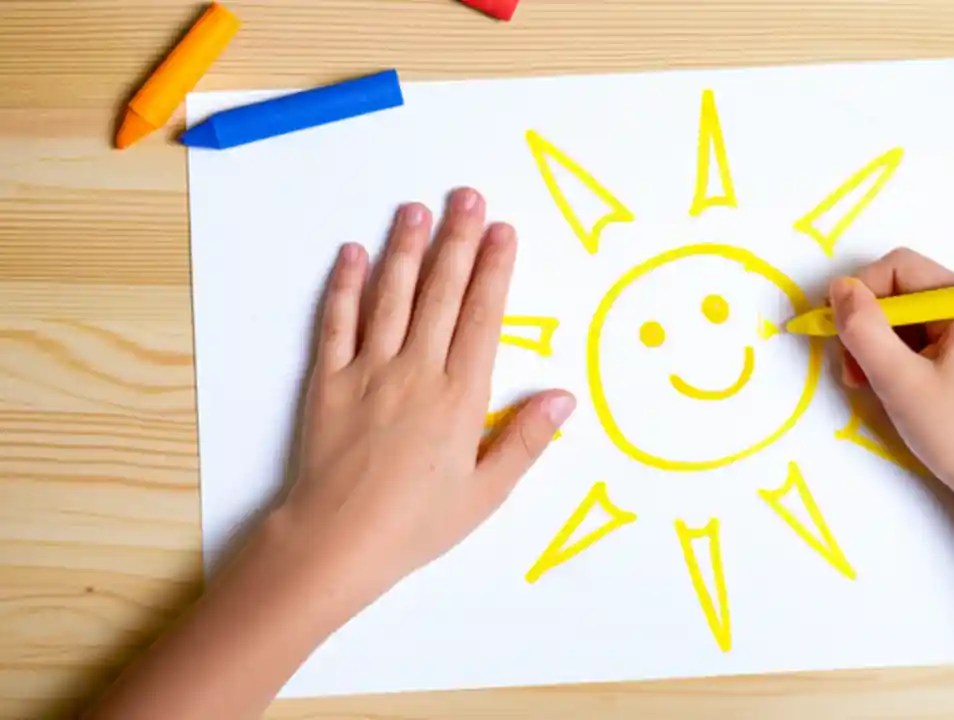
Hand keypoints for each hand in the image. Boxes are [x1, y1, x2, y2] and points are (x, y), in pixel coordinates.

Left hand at [276, 189, 574, 601]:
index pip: (482, 318)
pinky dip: (345, 286)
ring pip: (391, 297)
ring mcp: (368, 371)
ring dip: (405, 249)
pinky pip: (336, 323)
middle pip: (440, 294)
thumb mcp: (486, 492)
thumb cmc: (417, 523)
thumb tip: (563, 397)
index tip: (503, 231)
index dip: (494, 270)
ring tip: (417, 209)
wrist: (336, 541)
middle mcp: (416, 371)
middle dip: (457, 241)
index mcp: (460, 396)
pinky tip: (354, 254)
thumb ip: (525, 440)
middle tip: (467, 197)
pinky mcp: (327, 381)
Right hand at [830, 248, 953, 501]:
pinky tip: (893, 387)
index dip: (861, 293)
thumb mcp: (899, 381)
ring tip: (869, 384)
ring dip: (881, 344)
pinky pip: (928, 338)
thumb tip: (839, 289)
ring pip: (912, 317)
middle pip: (905, 291)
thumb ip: (864, 329)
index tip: (837, 334)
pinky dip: (902, 357)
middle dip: (870, 325)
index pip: (900, 268)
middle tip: (853, 371)